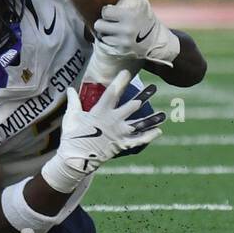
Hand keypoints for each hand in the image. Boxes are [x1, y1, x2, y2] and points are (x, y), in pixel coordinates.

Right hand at [45, 72, 163, 187]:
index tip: (128, 72)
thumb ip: (73, 101)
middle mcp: (113, 121)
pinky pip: (138, 141)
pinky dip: (149, 136)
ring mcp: (119, 134)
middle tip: (154, 87)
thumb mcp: (71, 116)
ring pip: (140, 124)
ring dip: (153, 118)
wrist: (75, 160)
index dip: (120, 81)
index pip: (113, 92)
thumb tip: (70, 88)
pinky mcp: (121, 145)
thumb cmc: (72, 136)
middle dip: (144, 95)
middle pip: (133, 105)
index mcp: (101, 111)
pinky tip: (159, 131)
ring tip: (164, 114)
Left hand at [94, 0, 180, 67]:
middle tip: (109, 22)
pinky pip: (105, 46)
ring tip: (113, 31)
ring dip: (105, 33)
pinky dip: (108, 42)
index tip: (112, 12)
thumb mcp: (141, 3)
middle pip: (98, 25)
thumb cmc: (145, 18)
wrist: (156, 40)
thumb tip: (109, 5)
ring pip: (101, 36)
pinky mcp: (121, 52)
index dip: (107, 11)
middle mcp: (126, 30)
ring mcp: (124, 43)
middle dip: (103, 22)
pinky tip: (115, 39)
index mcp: (131, 15)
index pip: (105, 12)